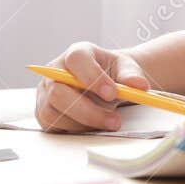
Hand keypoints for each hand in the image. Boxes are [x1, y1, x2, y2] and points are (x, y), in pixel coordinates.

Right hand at [34, 42, 152, 132]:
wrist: (106, 83)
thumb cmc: (113, 72)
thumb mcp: (126, 68)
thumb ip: (132, 75)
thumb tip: (140, 86)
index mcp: (77, 54)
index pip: (76, 60)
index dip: (92, 77)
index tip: (113, 93)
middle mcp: (54, 72)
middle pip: (59, 92)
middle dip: (88, 111)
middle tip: (115, 121)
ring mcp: (45, 93)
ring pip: (54, 113)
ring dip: (84, 123)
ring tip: (110, 122)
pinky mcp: (44, 113)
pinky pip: (54, 126)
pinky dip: (76, 129)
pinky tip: (94, 126)